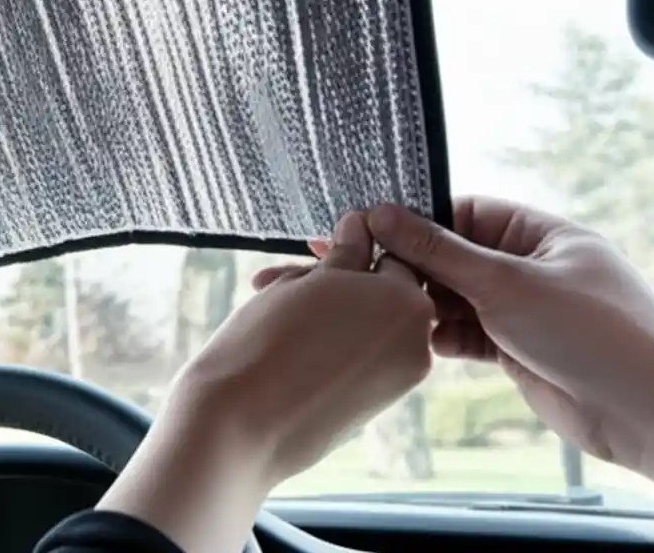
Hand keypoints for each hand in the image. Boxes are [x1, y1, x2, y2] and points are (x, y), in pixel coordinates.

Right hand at [98, 212, 431, 552]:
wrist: (237, 425)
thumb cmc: (269, 343)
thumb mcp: (307, 282)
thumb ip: (344, 256)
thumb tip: (359, 229)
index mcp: (407, 302)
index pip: (390, 254)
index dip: (352, 245)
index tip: (316, 244)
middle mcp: (416, 344)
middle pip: (381, 292)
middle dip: (337, 281)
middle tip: (281, 277)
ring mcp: (397, 380)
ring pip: (366, 326)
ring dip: (327, 312)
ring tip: (273, 309)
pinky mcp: (371, 406)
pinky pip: (357, 358)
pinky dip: (329, 345)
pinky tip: (283, 342)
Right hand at [367, 197, 653, 487]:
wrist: (641, 411)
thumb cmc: (591, 332)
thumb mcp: (505, 282)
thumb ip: (439, 250)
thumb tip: (382, 214)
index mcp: (542, 235)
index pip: (467, 213)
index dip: (420, 221)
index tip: (373, 228)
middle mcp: (532, 268)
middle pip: (456, 256)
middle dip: (415, 266)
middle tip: (366, 271)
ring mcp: (523, 310)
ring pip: (457, 298)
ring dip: (425, 305)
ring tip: (387, 308)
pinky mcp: (515, 349)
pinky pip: (465, 335)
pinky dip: (441, 337)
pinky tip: (417, 340)